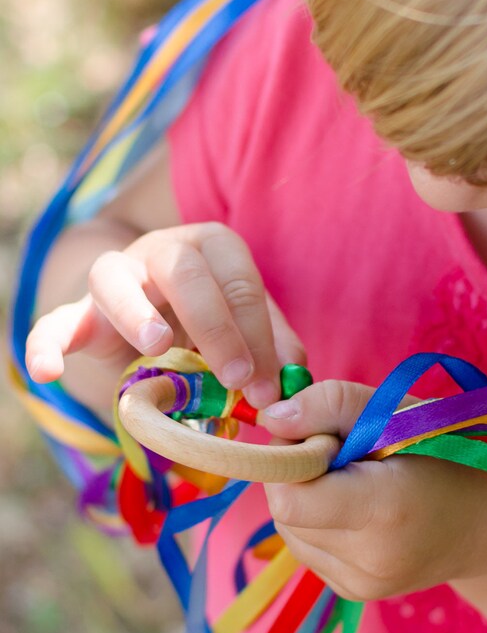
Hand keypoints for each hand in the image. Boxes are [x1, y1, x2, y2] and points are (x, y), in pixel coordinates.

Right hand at [26, 222, 302, 409]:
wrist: (153, 316)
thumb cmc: (210, 320)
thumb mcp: (246, 327)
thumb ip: (272, 344)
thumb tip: (295, 377)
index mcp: (212, 247)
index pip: (239, 282)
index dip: (258, 334)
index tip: (268, 385)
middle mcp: (161, 251)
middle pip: (185, 271)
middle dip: (216, 326)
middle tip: (236, 379)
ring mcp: (116, 277)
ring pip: (114, 276)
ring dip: (135, 311)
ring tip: (157, 346)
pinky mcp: (80, 312)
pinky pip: (56, 322)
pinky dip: (45, 344)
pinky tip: (47, 373)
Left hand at [262, 380, 486, 599]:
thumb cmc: (448, 450)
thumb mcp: (398, 412)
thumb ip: (331, 406)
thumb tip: (270, 419)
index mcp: (384, 512)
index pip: (288, 496)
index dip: (294, 456)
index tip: (327, 437)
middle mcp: (368, 561)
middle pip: (284, 510)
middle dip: (301, 473)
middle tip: (348, 453)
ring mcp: (360, 585)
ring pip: (289, 529)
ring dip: (308, 496)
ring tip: (358, 481)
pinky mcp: (353, 593)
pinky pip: (306, 547)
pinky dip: (319, 520)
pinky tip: (359, 508)